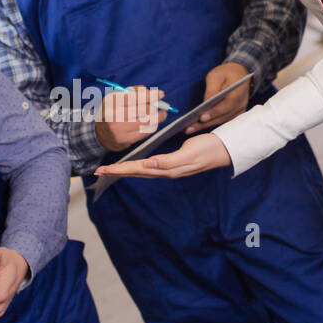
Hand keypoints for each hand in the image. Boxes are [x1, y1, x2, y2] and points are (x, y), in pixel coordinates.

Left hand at [94, 132, 231, 179]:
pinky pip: (149, 166)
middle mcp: (165, 170)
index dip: (120, 169)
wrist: (223, 150)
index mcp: (167, 169)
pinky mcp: (172, 163)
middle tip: (99, 171)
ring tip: (110, 169)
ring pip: (141, 170)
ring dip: (125, 169)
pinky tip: (133, 165)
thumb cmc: (207, 149)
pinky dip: (137, 165)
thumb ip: (169, 161)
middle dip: (117, 171)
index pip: (138, 170)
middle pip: (136, 172)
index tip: (104, 170)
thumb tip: (148, 165)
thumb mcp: (189, 154)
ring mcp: (168, 168)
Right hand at [95, 86, 167, 152]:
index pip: (135, 97)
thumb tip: (154, 94)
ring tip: (160, 114)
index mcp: (111, 101)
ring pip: (147, 122)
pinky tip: (154, 122)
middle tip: (159, 105)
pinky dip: (153, 125)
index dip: (151, 95)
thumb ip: (134, 92)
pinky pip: (146, 132)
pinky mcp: (126, 140)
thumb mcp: (117, 96)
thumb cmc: (113, 110)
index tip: (161, 94)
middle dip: (155, 107)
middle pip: (143, 110)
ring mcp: (119, 129)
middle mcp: (113, 115)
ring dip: (157, 117)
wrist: (101, 132)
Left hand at [186, 62, 250, 133]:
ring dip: (205, 126)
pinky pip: (221, 121)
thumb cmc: (226, 73)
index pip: (227, 105)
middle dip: (205, 123)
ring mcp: (238, 112)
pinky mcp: (233, 115)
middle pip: (222, 117)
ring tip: (189, 129)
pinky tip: (197, 126)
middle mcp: (241, 105)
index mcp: (239, 92)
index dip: (214, 112)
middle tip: (189, 128)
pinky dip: (209, 124)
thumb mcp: (216, 75)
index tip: (201, 117)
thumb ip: (211, 89)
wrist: (240, 74)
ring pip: (220, 121)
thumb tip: (205, 104)